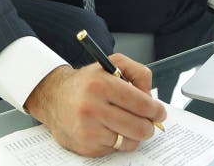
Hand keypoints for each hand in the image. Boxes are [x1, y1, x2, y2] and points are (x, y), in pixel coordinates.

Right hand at [24, 53, 165, 156]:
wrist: (54, 97)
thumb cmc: (87, 82)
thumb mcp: (112, 64)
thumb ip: (138, 73)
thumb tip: (151, 97)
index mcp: (101, 85)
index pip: (141, 103)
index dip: (156, 110)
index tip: (159, 112)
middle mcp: (92, 108)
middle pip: (139, 127)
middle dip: (149, 125)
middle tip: (148, 122)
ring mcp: (88, 130)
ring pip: (129, 142)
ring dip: (133, 134)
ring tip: (127, 123)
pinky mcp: (86, 147)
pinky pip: (115, 149)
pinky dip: (117, 141)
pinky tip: (109, 129)